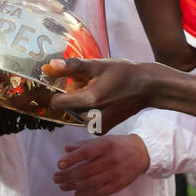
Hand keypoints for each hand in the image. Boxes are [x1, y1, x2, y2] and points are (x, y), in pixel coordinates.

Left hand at [44, 57, 163, 131]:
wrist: (146, 87)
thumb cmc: (122, 73)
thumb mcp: (96, 65)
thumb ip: (71, 67)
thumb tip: (49, 67)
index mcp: (89, 100)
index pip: (57, 102)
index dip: (60, 90)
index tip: (73, 82)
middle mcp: (92, 117)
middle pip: (66, 107)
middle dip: (73, 96)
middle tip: (92, 84)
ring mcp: (97, 126)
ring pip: (75, 114)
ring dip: (81, 103)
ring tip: (99, 92)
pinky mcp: (101, 131)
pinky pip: (85, 120)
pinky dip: (88, 111)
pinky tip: (103, 101)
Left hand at [54, 134, 150, 195]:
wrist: (142, 153)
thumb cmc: (119, 145)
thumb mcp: (103, 140)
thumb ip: (84, 145)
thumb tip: (66, 149)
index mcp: (106, 145)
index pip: (86, 153)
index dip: (71, 159)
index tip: (59, 165)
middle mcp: (111, 159)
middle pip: (85, 170)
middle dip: (68, 175)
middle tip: (56, 178)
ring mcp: (115, 174)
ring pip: (91, 183)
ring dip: (74, 186)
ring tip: (63, 186)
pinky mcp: (118, 185)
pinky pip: (100, 193)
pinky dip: (87, 195)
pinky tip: (77, 193)